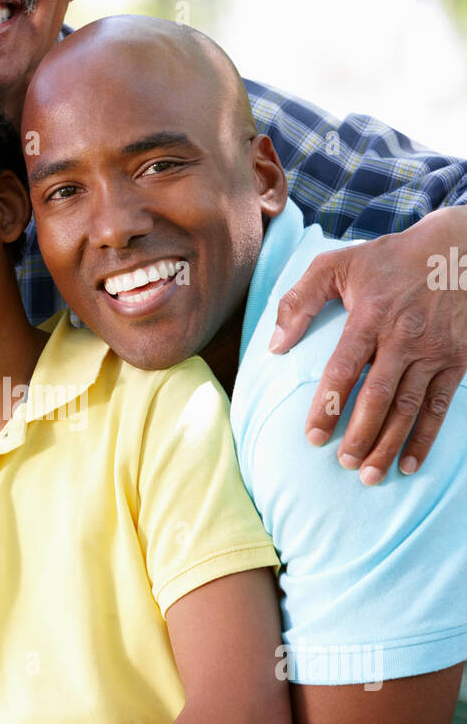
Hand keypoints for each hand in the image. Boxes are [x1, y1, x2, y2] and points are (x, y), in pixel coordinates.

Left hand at [270, 206, 466, 479]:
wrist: (457, 248)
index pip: (344, 368)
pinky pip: (439, 406)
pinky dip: (425, 438)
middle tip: (343, 463)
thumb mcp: (338, 264)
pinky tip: (410, 464)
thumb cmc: (389, 260)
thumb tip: (275, 345)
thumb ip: (300, 300)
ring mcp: (433, 350)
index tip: (313, 437)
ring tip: (369, 474)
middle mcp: (403, 337)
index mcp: (370, 315)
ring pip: (408, 407)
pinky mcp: (456, 360)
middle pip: (379, 396)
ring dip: (389, 445)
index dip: (328, 406)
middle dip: (360, 435)